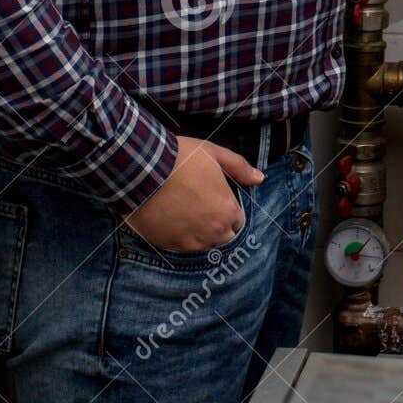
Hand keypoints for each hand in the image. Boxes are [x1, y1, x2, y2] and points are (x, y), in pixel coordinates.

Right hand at [123, 136, 263, 253]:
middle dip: (217, 225)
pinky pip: (184, 248)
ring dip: (200, 233)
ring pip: (204, 244)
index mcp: (227, 210)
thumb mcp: (214, 154)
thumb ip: (240, 168)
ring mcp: (192, 241)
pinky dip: (182, 237)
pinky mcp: (171, 245)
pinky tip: (173, 220)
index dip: (227, 209)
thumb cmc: (180, 159)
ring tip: (186, 213)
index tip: (214, 200)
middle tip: (200, 207)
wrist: (142, 170)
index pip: (237, 221)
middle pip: (224, 236)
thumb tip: (260, 178)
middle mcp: (214, 231)